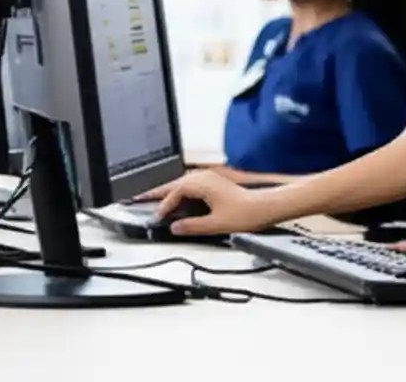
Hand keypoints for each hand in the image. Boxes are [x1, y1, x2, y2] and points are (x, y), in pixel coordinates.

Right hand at [135, 170, 269, 235]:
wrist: (265, 207)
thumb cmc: (246, 213)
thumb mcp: (216, 224)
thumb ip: (192, 226)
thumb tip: (175, 227)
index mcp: (203, 184)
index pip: (175, 193)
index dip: (164, 205)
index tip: (157, 216)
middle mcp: (205, 178)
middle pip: (175, 184)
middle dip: (158, 192)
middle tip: (139, 198)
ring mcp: (210, 179)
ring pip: (182, 184)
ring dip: (168, 192)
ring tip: (154, 199)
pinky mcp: (215, 184)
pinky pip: (191, 186)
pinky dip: (180, 193)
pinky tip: (177, 201)